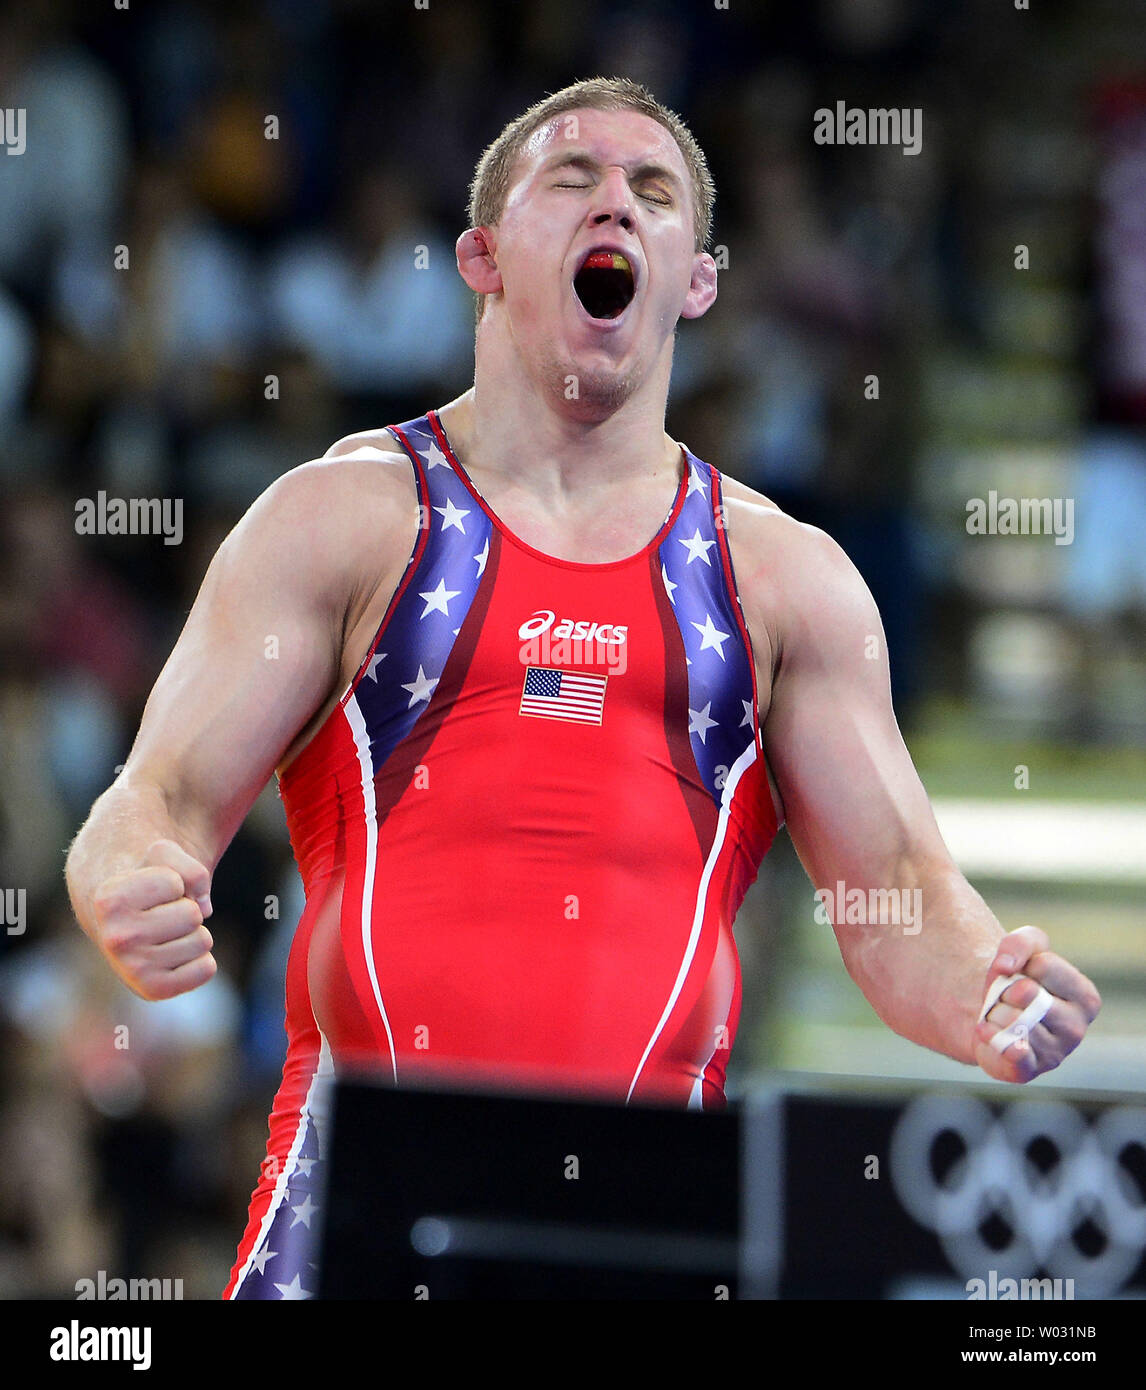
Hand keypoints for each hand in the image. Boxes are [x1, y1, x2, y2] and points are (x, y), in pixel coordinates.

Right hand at [91, 839, 215, 1000]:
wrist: (119, 919)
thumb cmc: (145, 880)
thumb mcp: (162, 854)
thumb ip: (190, 867)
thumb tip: (205, 908)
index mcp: (110, 902)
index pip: (175, 882)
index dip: (172, 881)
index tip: (150, 889)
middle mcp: (116, 939)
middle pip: (192, 914)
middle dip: (185, 908)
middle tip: (160, 913)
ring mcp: (132, 969)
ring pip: (203, 940)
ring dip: (192, 932)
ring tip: (165, 933)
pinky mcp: (153, 990)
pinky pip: (206, 968)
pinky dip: (200, 958)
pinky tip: (173, 953)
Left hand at [973, 925, 1100, 1082]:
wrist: (989, 1012)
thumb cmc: (1015, 978)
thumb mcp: (1022, 946)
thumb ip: (1021, 942)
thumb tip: (1006, 968)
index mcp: (1085, 997)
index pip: (1044, 965)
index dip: (1020, 964)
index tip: (1021, 974)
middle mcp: (1076, 1029)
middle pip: (1026, 992)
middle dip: (1005, 988)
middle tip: (1006, 997)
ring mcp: (1055, 1054)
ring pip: (1012, 1018)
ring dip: (994, 1010)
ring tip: (999, 1015)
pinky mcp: (1028, 1070)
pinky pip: (1009, 1049)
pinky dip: (990, 1034)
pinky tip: (986, 1030)